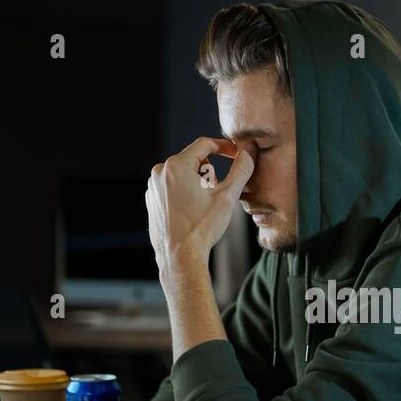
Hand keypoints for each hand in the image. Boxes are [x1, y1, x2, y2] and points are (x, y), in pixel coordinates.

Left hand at [146, 137, 254, 273]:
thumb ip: (241, 170)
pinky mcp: (151, 199)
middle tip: (217, 194)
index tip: (235, 154)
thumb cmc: (203, 228)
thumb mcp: (228, 196)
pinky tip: (192, 212)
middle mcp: (160, 171)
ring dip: (197, 183)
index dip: (224, 147)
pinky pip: (172, 187)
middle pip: (193, 160)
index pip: (204, 144)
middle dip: (209, 172)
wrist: (180, 256)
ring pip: (183, 174)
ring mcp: (153, 186)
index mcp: (177, 166)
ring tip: (203, 206)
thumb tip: (249, 152)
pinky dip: (185, 193)